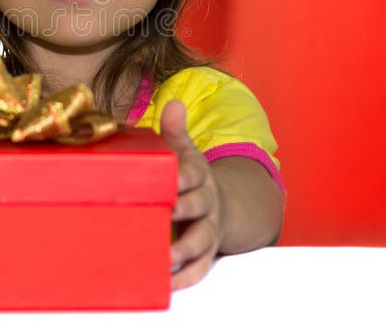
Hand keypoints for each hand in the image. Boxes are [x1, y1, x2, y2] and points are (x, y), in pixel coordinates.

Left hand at [160, 99, 225, 290]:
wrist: (219, 205)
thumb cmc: (190, 177)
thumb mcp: (184, 152)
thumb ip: (175, 130)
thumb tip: (173, 102)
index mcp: (199, 176)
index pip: (195, 174)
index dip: (184, 177)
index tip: (172, 180)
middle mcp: (206, 203)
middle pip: (199, 206)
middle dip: (184, 210)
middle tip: (166, 213)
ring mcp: (207, 230)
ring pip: (201, 241)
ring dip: (185, 250)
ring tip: (167, 258)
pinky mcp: (204, 253)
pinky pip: (200, 268)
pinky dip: (186, 277)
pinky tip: (167, 284)